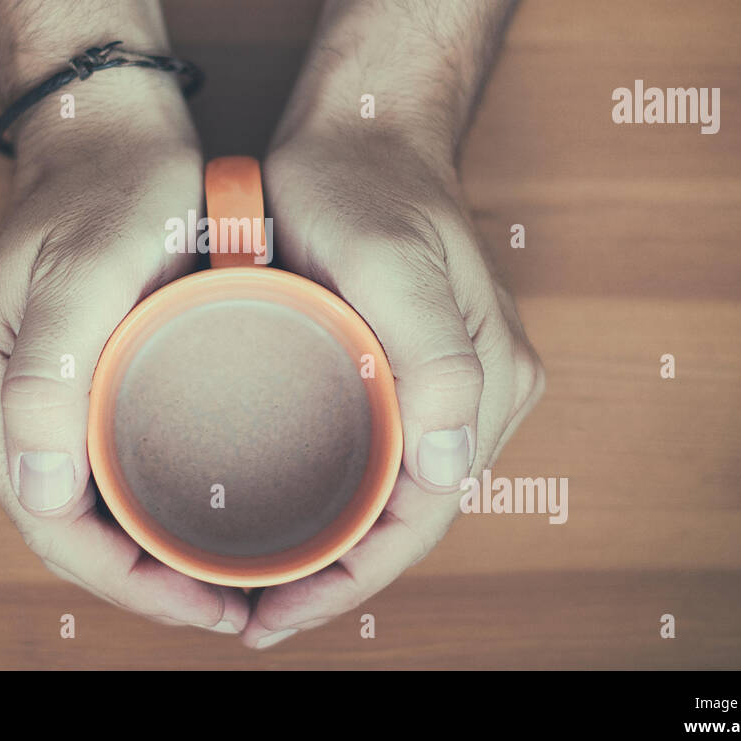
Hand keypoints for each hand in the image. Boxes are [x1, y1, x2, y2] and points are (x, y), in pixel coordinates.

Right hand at [0, 79, 247, 633]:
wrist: (110, 128)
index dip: (128, 582)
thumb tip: (41, 495)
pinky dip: (140, 506)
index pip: (50, 525)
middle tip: (231, 602)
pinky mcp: (57, 375)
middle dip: (140, 580)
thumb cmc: (111, 189)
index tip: (208, 603)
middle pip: (62, 527)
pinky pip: (91, 465)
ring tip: (223, 575)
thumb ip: (49, 378)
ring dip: (142, 552)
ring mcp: (20, 391)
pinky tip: (193, 517)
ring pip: (79, 505)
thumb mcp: (86, 272)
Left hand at [246, 119, 545, 648]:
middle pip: (409, 518)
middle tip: (251, 615)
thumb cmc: (365, 182)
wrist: (364, 125)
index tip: (276, 615)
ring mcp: (451, 384)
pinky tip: (284, 519)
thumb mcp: (393, 258)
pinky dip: (336, 502)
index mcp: (489, 382)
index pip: (423, 516)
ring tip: (257, 584)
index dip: (353, 581)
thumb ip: (436, 356)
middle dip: (337, 580)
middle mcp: (481, 395)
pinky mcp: (414, 368)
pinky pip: (382, 457)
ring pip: (393, 496)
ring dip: (334, 549)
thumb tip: (450, 469)